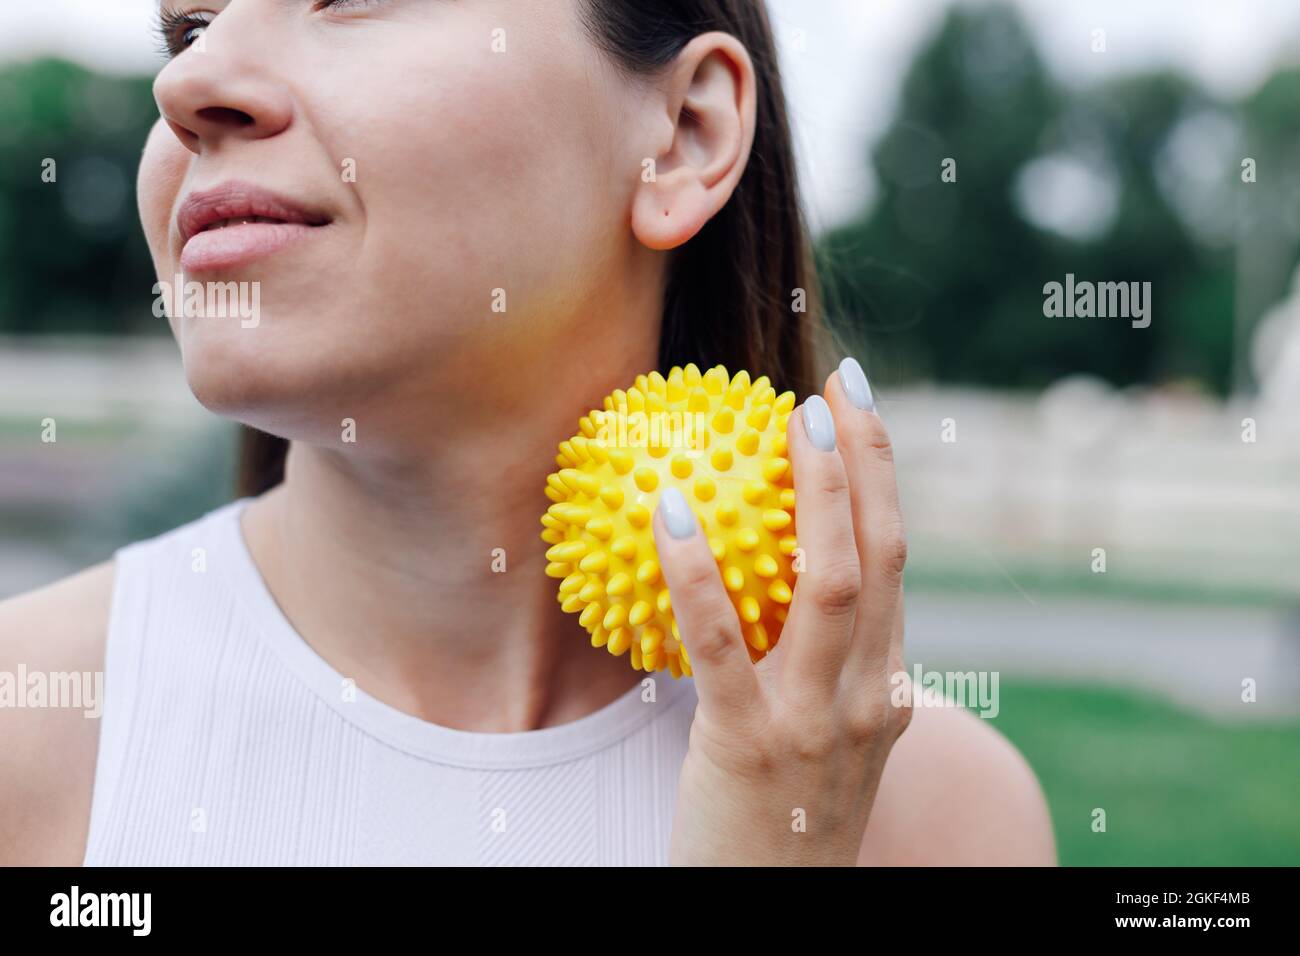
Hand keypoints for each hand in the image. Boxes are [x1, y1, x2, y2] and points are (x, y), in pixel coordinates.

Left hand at [656, 357, 910, 865]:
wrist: (778, 916)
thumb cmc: (787, 825)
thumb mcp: (824, 746)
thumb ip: (816, 674)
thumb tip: (765, 593)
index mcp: (888, 689)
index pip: (899, 565)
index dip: (885, 482)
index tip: (861, 412)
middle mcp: (871, 695)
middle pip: (887, 554)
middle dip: (870, 461)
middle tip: (837, 386)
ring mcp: (820, 720)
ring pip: (834, 582)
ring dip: (820, 490)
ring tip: (789, 418)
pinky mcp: (754, 744)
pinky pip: (722, 640)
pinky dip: (699, 570)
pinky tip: (669, 511)